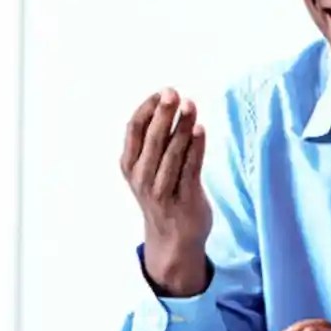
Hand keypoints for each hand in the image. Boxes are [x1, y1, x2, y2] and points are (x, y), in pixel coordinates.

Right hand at [121, 88, 211, 296]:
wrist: (173, 238)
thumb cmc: (162, 192)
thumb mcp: (146, 168)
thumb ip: (152, 140)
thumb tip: (165, 103)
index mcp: (129, 165)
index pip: (134, 130)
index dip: (147, 108)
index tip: (161, 92)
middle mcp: (142, 177)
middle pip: (152, 139)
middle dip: (163, 114)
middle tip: (173, 93)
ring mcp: (162, 190)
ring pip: (172, 153)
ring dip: (182, 127)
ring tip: (190, 105)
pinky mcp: (185, 199)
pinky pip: (190, 168)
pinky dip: (196, 148)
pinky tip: (201, 129)